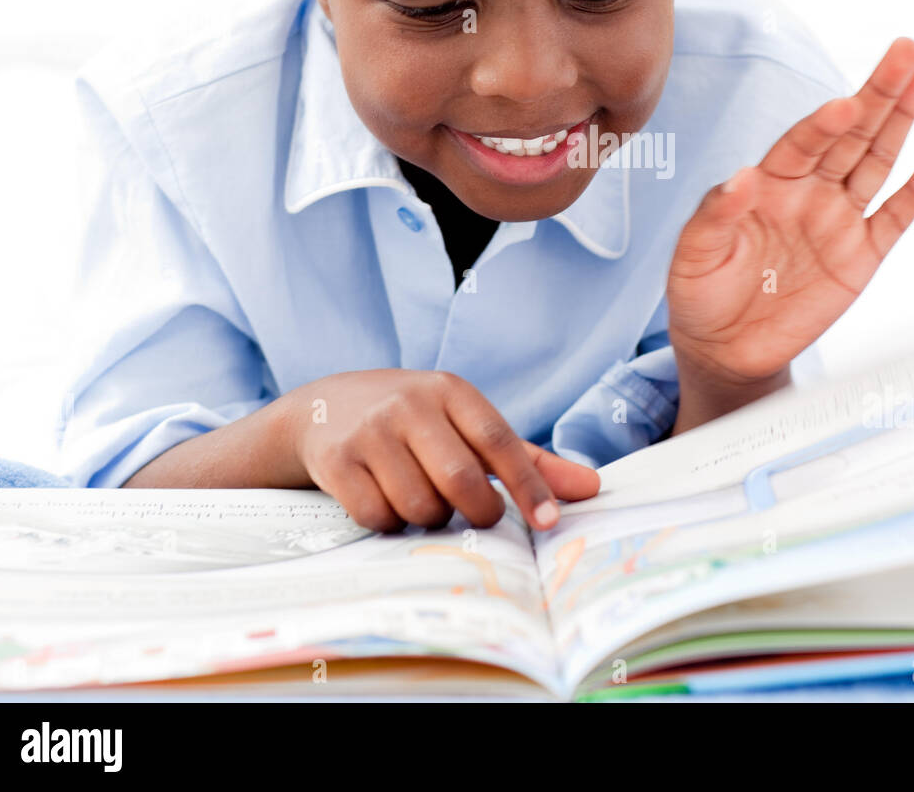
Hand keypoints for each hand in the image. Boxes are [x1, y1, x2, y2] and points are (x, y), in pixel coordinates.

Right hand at [279, 369, 599, 532]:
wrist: (323, 408)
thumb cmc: (414, 421)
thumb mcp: (466, 425)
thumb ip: (526, 459)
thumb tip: (591, 488)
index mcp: (451, 391)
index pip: (499, 441)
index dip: (528, 484)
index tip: (549, 521)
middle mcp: (410, 405)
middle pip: (460, 480)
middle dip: (477, 511)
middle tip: (477, 514)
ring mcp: (370, 432)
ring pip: (419, 505)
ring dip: (428, 518)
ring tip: (422, 497)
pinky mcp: (337, 460)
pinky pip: (377, 516)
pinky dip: (389, 523)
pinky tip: (386, 500)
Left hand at [667, 37, 913, 428]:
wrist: (725, 349)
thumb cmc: (701, 292)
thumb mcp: (694, 254)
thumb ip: (714, 215)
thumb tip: (741, 177)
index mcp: (768, 184)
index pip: (802, 143)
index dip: (824, 123)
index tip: (845, 102)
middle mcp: (809, 191)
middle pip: (851, 134)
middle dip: (879, 92)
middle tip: (908, 49)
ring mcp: (839, 220)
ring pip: (878, 161)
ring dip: (903, 119)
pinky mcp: (861, 257)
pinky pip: (894, 218)